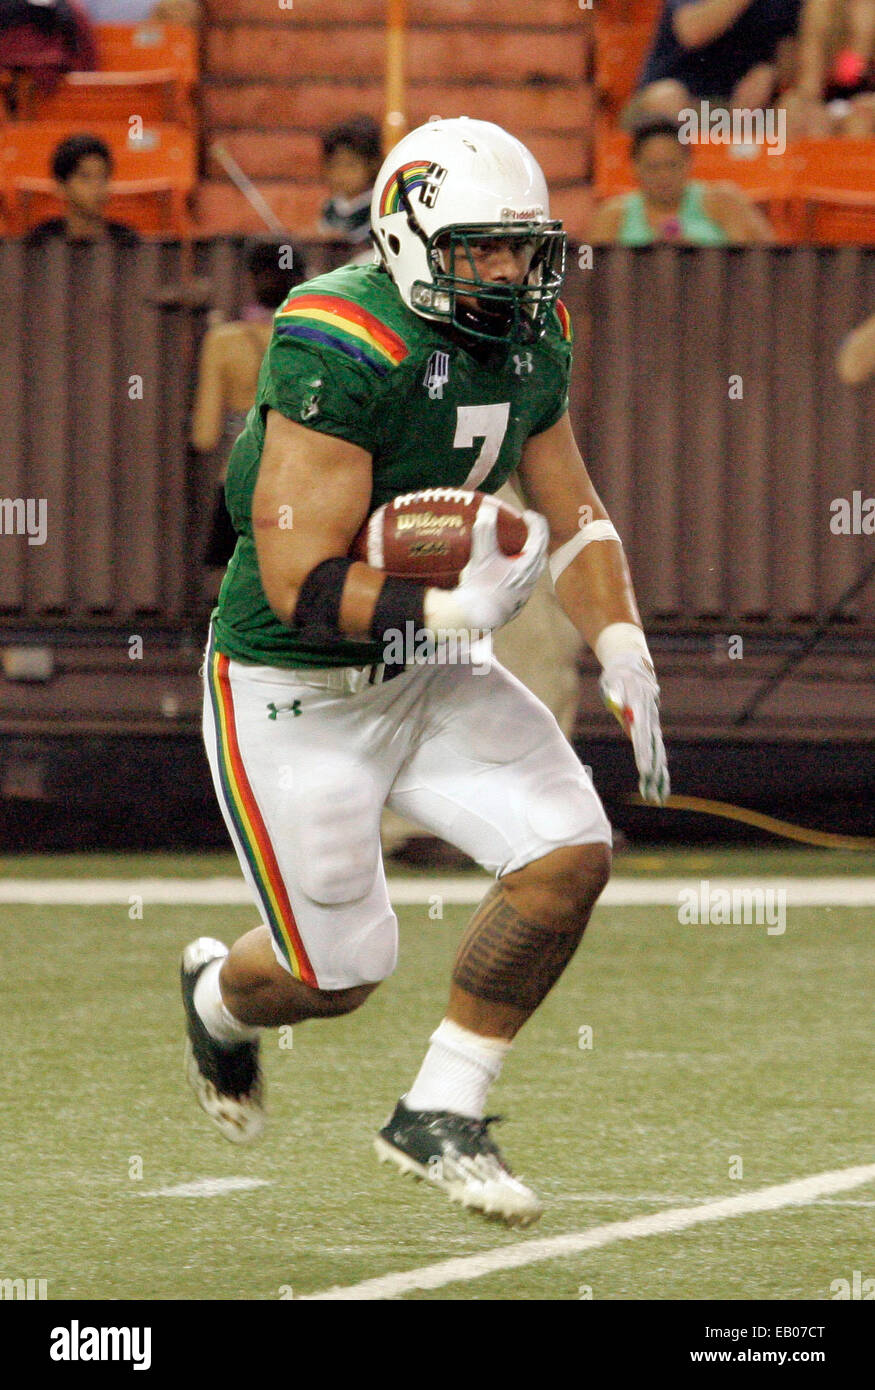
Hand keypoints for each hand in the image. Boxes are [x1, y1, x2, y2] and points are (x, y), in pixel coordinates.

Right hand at [424, 501, 548, 633]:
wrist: (477, 618)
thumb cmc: (480, 587)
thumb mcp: (481, 554)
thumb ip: (484, 528)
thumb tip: (487, 507)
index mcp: (529, 564)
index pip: (540, 536)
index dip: (535, 521)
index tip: (525, 514)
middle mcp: (532, 579)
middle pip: (540, 552)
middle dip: (534, 537)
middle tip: (522, 528)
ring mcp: (525, 593)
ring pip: (534, 569)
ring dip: (527, 555)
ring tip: (515, 548)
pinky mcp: (517, 603)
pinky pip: (524, 581)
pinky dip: (519, 570)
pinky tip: (505, 571)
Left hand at [599, 653, 669, 804]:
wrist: (633, 667)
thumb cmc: (618, 676)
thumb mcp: (612, 682)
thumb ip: (615, 693)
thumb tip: (616, 702)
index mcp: (641, 709)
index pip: (642, 735)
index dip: (643, 753)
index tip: (643, 771)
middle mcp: (651, 720)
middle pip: (653, 750)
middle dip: (653, 773)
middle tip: (651, 795)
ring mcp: (653, 726)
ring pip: (659, 755)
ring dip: (658, 778)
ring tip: (658, 800)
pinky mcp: (651, 731)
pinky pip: (657, 754)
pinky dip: (659, 772)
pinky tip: (659, 789)